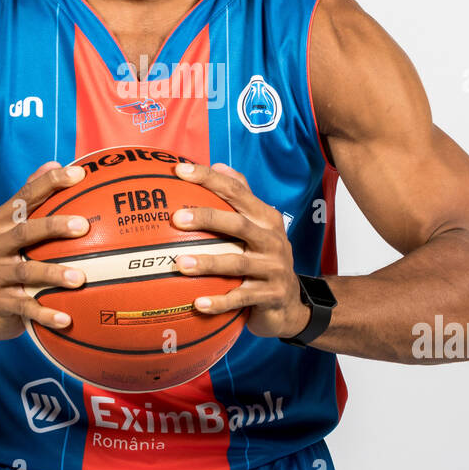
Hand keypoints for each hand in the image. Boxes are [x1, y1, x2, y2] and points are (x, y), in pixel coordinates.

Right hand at [0, 161, 89, 344]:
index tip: (79, 174)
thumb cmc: (5, 260)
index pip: (25, 196)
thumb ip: (31, 197)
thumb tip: (56, 162)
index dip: (50, 182)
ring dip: (55, 274)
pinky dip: (46, 313)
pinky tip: (67, 318)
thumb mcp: (12, 227)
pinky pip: (25, 308)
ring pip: (26, 272)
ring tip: (81, 278)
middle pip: (25, 231)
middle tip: (83, 226)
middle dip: (54, 226)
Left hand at [170, 162, 310, 338]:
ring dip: (207, 263)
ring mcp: (273, 269)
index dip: (209, 178)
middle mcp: (272, 240)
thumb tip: (216, 165)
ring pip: (237, 264)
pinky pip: (240, 299)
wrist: (292, 302)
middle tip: (177, 218)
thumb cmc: (265, 258)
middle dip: (207, 218)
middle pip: (238, 224)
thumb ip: (241, 196)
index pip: (237, 191)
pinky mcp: (270, 296)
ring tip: (179, 263)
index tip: (180, 171)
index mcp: (266, 218)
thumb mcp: (260, 225)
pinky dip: (218, 302)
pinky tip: (196, 304)